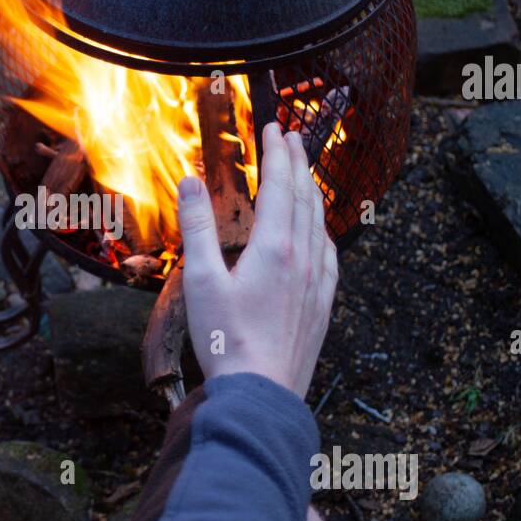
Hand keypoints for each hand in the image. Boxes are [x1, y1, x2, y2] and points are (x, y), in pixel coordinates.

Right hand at [177, 126, 337, 397]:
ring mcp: (318, 281)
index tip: (275, 127)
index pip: (280, 184)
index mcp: (275, 246)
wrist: (261, 393)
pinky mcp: (322, 304)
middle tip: (291, 137)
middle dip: (297, 163)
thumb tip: (191, 180)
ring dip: (311, 191)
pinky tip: (318, 231)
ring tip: (303, 174)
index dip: (278, 152)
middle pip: (305, 196)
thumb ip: (198, 227)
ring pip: (320, 222)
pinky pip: (329, 252)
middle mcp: (304, 257)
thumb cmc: (225, 341)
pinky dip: (322, 227)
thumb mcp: (200, 281)